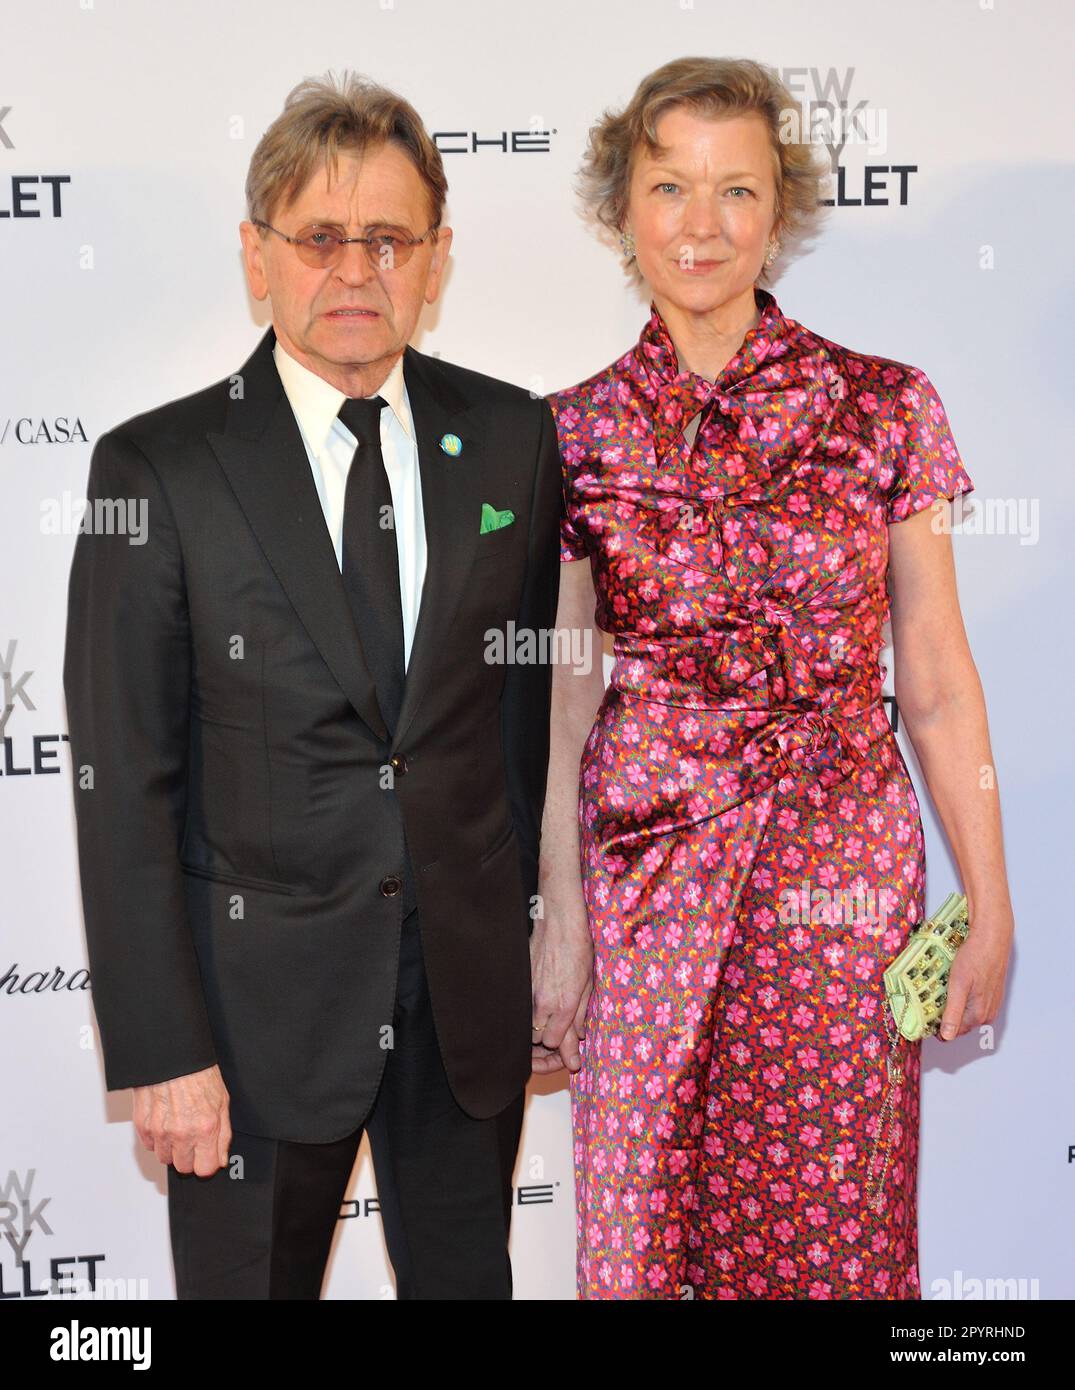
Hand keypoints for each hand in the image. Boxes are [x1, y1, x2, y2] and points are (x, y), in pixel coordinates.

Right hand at [132, 1064, 231, 1174]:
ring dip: (172, 1148)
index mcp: (205, 1128)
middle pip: (184, 1167)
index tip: (206, 1156)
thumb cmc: (198, 1074)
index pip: (205, 1169)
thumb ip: (223, 1135)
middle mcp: (182, 1134)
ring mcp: (160, 1131)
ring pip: (165, 1158)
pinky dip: (157, 1138)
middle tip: (192, 1138)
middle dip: (189, 1156)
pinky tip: (165, 1120)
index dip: (207, 1163)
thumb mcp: (222, 1101)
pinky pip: (150, 1145)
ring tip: (178, 1126)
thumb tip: (221, 1158)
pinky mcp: (143, 1126)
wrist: (173, 1057)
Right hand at [530, 889, 593, 1075]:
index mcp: (565, 1004)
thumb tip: (581, 1037)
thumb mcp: (588, 984)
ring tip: (550, 1020)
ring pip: (527, 1026)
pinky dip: (529, 1012)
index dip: (564, 1049)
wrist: (559, 924)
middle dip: (550, 1040)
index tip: (571, 1057)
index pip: (556, 1042)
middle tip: (561, 1037)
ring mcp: (529, 993)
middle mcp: (544, 1002)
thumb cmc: (578, 950)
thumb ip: (582, 1014)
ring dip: (538, 1027)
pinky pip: (521, 1008)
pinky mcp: (520, 984)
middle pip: (539, 1038)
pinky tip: (540, 1005)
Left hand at [938, 906, 1013, 1039]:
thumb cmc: (976, 957)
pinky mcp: (992, 993)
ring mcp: (992, 1003)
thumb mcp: (959, 985)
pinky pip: (973, 1002)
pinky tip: (953, 987)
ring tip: (938, 995)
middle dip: (945, 1018)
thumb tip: (947, 1036)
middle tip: (927, 1005)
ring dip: (953, 1007)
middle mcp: (988, 1013)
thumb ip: (953, 1012)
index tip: (923, 1019)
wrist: (992, 937)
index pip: (953, 1032)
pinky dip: (962, 998)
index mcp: (980, 1014)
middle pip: (960, 1023)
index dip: (937, 1028)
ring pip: (966, 1012)